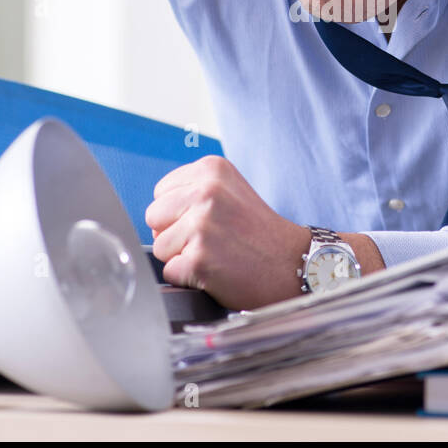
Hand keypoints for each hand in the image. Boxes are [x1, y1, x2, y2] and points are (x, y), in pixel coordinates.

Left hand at [145, 155, 310, 310]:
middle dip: (175, 233)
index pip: (161, 192)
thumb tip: (154, 214)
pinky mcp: (199, 259)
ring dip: (182, 256)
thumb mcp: (230, 191)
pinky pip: (170, 272)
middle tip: (212, 239)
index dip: (179, 212)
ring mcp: (203, 225)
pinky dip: (189, 278)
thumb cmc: (259, 233)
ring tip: (216, 254)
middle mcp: (206, 192)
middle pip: (154, 217)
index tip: (210, 220)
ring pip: (159, 246)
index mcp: (211, 169)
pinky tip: (216, 271)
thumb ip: (192, 191)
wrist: (293, 264)